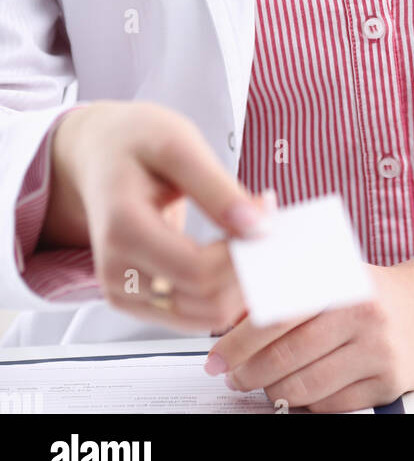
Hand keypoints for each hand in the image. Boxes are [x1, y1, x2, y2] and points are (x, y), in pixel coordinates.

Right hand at [42, 100, 271, 332]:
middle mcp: (115, 272)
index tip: (267, 211)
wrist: (99, 154)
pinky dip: (221, 294)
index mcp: (123, 229)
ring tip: (250, 238)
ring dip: (239, 286)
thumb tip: (259, 227)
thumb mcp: (180, 145)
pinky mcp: (132, 301)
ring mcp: (121, 292)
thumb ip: (219, 190)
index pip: (199, 271)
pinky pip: (191, 316)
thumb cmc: (139, 142)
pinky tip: (231, 255)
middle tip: (266, 224)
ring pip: (203, 318)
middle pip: (205, 301)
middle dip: (247, 269)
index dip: (243, 252)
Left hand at [206, 251, 413, 411]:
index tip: (216, 357)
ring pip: (305, 387)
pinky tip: (297, 393)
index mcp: (343, 281)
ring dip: (273, 393)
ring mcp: (377, 352)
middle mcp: (363, 315)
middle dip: (248, 373)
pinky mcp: (388, 384)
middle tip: (233, 376)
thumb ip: (290, 285)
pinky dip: (306, 405)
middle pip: (286, 357)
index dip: (238, 341)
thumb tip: (232, 310)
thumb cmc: (374, 291)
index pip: (277, 315)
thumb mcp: (336, 272)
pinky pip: (332, 407)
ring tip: (261, 385)